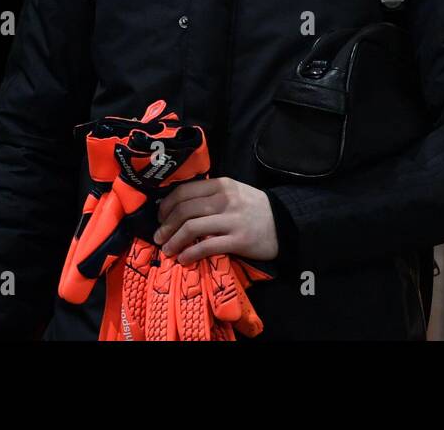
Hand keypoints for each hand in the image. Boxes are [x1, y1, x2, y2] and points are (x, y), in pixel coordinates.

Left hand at [153, 177, 278, 263]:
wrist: (284, 222)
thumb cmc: (253, 208)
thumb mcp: (233, 193)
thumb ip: (209, 196)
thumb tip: (176, 208)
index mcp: (221, 185)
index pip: (184, 192)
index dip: (166, 206)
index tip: (160, 218)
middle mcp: (225, 200)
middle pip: (184, 210)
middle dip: (165, 226)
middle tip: (159, 237)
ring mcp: (232, 220)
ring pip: (191, 227)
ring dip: (173, 240)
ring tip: (167, 249)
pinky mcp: (238, 240)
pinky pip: (206, 246)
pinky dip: (190, 254)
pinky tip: (184, 259)